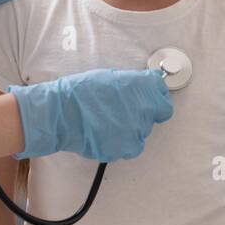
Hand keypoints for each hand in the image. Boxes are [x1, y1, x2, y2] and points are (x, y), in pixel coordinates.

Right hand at [9, 68, 173, 160]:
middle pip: (152, 117)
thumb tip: (146, 85)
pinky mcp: (127, 147)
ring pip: (141, 133)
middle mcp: (146, 108)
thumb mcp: (110, 77)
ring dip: (129, 130)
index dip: (154, 99)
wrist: (62, 113)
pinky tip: (104, 134)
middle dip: (140, 115)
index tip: (147, 100)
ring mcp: (138, 130)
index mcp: (144, 88)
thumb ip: (133, 84)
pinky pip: (129, 147)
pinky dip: (120, 143)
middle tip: (120, 112)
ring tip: (106, 123)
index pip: (163, 97)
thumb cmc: (80, 92)